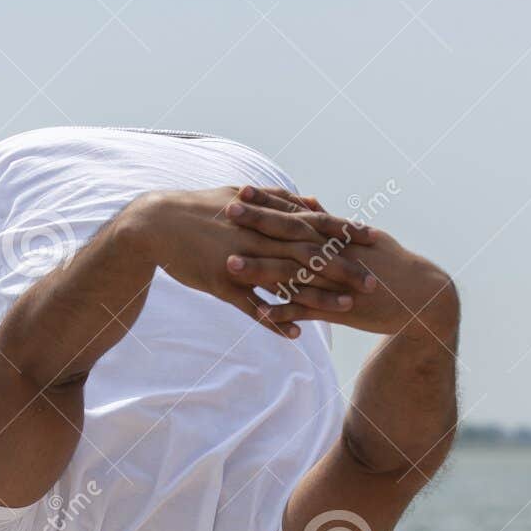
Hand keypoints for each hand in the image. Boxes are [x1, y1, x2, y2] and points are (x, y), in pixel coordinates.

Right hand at [126, 187, 368, 338]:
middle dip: (343, 267)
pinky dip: (274, 319)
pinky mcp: (220, 282)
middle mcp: (258, 235)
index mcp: (266, 214)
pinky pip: (252, 305)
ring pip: (286, 279)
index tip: (374, 238)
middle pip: (309, 252)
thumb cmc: (201, 210)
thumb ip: (281, 202)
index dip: (345, 229)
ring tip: (345, 310)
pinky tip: (296, 333)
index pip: (314, 221)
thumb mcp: (242, 197)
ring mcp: (240, 259)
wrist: (155, 224)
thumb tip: (314, 202)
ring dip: (317, 296)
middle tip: (372, 283)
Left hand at [222, 186, 458, 344]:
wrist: (420, 296)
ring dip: (260, 269)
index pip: (297, 213)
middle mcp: (332, 254)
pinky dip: (283, 313)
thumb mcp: (361, 237)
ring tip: (229, 264)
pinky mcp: (339, 309)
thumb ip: (329, 222)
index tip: (241, 190)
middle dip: (256, 223)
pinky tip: (259, 314)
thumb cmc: (390, 264)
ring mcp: (334, 282)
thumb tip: (308, 203)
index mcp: (336, 235)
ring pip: (292, 273)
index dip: (269, 202)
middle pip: (289, 235)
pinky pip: (306, 311)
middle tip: (225, 211)